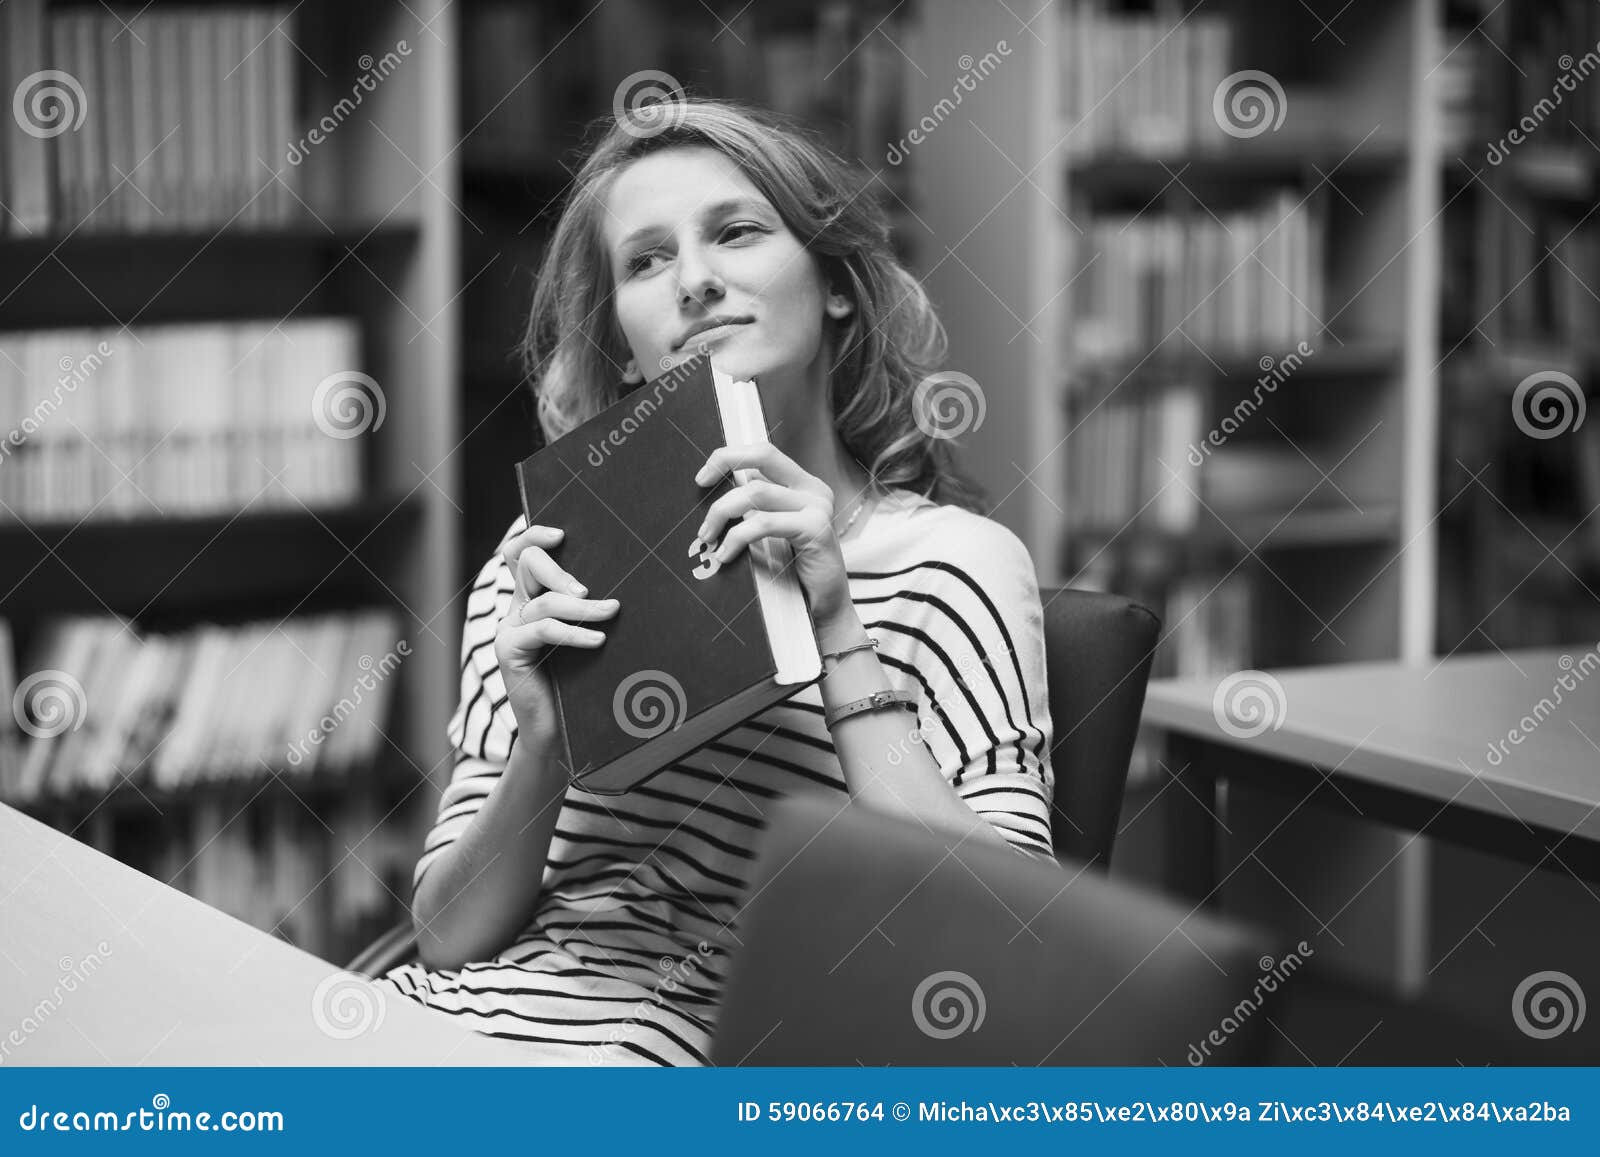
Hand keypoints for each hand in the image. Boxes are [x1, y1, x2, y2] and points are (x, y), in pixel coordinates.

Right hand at [494, 523, 620, 751]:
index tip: (561, 533)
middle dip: (558, 569)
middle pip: (525, 562)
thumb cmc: (580, 682)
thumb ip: (592, 611)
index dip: (534, 536)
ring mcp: (510, 628)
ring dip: (581, 606)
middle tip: (587, 590)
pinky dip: (573, 633)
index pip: (520, 552)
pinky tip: (597, 640)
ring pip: (543, 600)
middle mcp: (516, 607)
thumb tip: (628, 590)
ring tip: (610, 612)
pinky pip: (543, 630)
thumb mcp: (587, 638)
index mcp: (532, 597)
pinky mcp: (509, 651)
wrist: (557, 732)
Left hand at [692, 443, 858, 630]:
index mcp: (803, 485)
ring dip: (722, 513)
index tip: (703, 477)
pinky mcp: (815, 529)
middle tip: (699, 488)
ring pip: (756, 492)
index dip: (730, 456)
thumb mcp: (771, 534)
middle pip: (762, 457)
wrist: (823, 609)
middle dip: (724, 465)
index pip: (764, 453)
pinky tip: (726, 555)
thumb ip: (755, 510)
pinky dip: (737, 537)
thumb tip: (715, 495)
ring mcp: (817, 507)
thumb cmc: (793, 574)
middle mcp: (813, 490)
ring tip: (708, 538)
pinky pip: (764, 523)